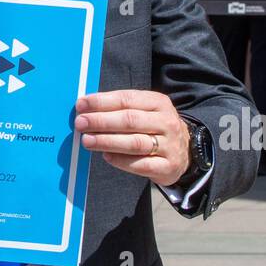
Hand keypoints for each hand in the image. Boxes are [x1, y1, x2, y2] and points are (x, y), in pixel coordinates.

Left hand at [74, 90, 189, 187]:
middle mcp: (166, 122)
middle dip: (101, 121)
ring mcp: (169, 145)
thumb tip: (86, 109)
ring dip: (107, 141)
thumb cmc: (155, 127)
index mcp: (158, 102)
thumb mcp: (146, 111)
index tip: (81, 105)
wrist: (185, 151)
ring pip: (135, 142)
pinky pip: (141, 164)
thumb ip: (120, 108)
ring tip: (87, 140)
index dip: (102, 102)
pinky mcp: (168, 166)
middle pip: (130, 120)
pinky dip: (121, 161)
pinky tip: (106, 156)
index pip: (127, 99)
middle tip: (80, 123)